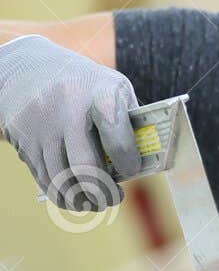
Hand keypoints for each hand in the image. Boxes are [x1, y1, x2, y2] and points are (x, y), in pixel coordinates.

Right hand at [0, 35, 139, 210]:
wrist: (29, 69)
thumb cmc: (84, 84)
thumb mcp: (112, 87)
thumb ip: (129, 122)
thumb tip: (142, 165)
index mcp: (99, 93)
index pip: (117, 137)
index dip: (128, 162)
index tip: (131, 170)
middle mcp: (67, 110)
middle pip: (86, 168)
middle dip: (104, 192)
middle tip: (114, 198)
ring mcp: (42, 127)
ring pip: (62, 181)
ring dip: (82, 201)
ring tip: (95, 201)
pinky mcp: (24, 140)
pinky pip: (44, 179)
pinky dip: (62, 194)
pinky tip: (74, 194)